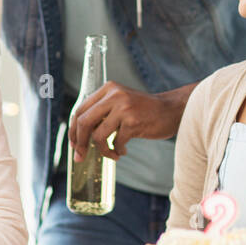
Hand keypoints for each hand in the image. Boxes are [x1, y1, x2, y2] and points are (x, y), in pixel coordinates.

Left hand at [68, 82, 187, 162]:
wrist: (172, 110)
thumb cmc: (145, 111)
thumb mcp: (121, 103)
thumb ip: (102, 112)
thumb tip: (78, 135)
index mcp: (108, 88)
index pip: (80, 110)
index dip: (73, 130)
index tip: (74, 145)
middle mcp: (114, 95)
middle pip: (83, 122)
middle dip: (79, 142)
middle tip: (80, 156)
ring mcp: (124, 107)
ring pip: (98, 135)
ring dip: (102, 150)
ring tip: (112, 154)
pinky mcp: (134, 121)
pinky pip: (116, 142)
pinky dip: (117, 150)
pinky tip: (123, 150)